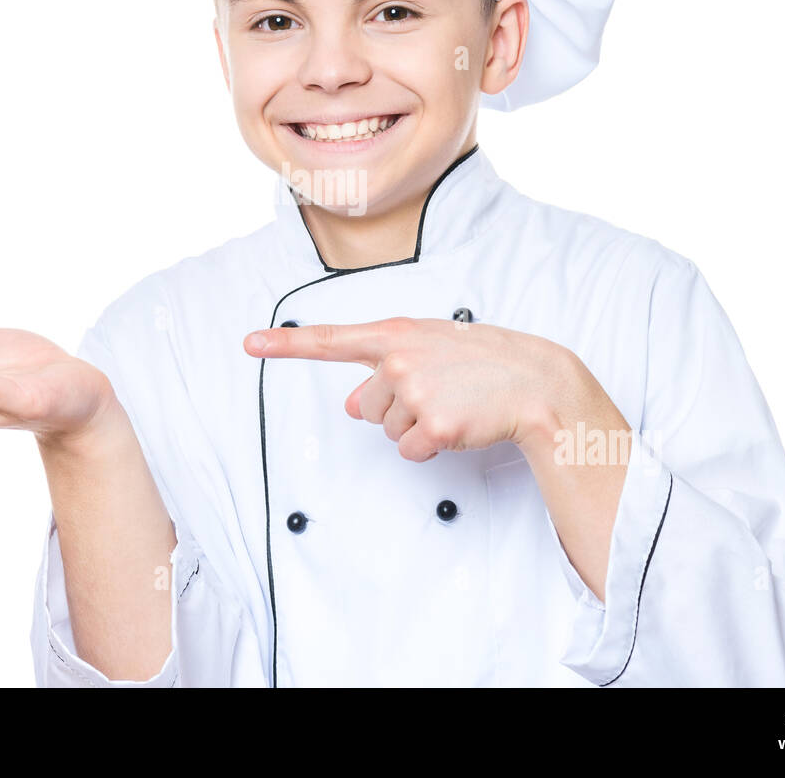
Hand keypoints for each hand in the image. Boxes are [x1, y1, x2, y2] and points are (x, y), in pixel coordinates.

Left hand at [243, 317, 567, 461]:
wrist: (534, 381)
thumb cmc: (480, 362)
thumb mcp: (430, 352)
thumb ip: (385, 369)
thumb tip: (352, 406)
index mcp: (395, 334)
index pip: (330, 340)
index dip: (286, 344)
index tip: (250, 343)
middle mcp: (399, 360)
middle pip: (366, 406)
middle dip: (396, 408)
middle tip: (438, 391)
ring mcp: (416, 392)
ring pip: (387, 430)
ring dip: (416, 427)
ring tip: (453, 404)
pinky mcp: (435, 426)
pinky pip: (410, 451)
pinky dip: (430, 448)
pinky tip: (459, 426)